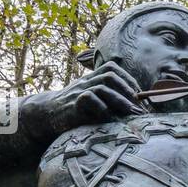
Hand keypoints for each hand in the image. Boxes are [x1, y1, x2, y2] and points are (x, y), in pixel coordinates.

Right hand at [22, 60, 145, 134]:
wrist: (46, 114)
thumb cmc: (75, 108)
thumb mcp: (91, 98)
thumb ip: (108, 97)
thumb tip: (135, 105)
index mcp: (91, 78)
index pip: (112, 69)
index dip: (128, 79)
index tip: (140, 94)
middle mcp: (86, 82)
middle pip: (110, 75)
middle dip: (127, 90)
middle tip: (138, 106)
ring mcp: (78, 91)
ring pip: (102, 87)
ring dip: (120, 100)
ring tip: (131, 112)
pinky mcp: (72, 104)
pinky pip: (89, 99)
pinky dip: (102, 108)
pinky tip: (110, 117)